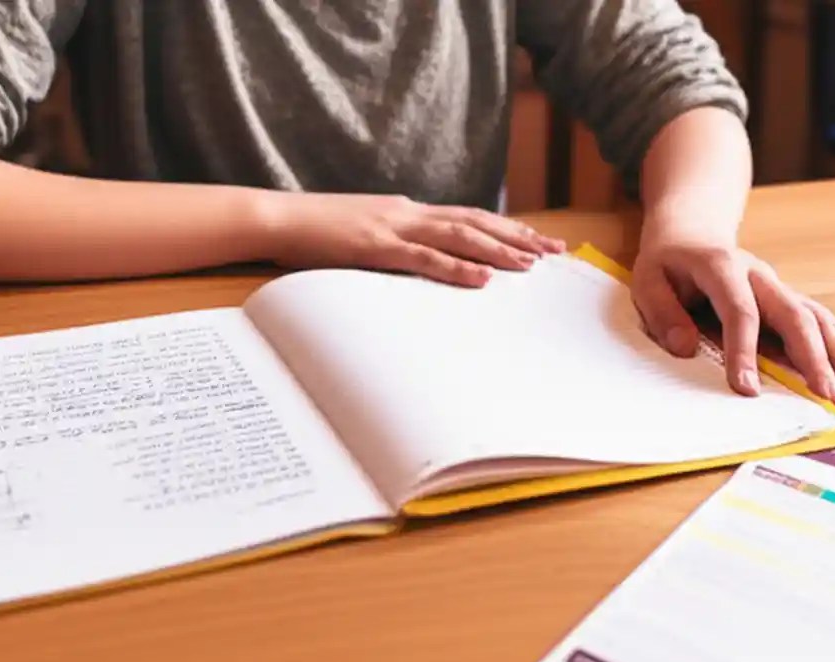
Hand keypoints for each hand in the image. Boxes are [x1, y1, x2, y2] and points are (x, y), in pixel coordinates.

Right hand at [265, 193, 564, 286]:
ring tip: (530, 263)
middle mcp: (408, 213)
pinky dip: (456, 267)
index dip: (505, 228)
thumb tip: (418, 259)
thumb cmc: (315, 232)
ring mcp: (393, 228)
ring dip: (497, 249)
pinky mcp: (375, 247)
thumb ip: (394, 244)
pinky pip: (423, 258)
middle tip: (555, 251)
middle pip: (475, 221)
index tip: (537, 241)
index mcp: (406, 211)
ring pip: (458, 235)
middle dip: (518, 236)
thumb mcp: (363, 235)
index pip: (467, 217)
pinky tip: (482, 277)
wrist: (278, 219)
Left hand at [631, 223, 834, 404]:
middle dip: (813, 358)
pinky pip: (818, 320)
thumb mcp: (647, 280)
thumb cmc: (668, 261)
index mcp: (722, 268)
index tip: (748, 390)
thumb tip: (685, 348)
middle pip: (793, 315)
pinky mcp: (785, 299)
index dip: (744, 352)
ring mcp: (777, 287)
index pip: (740, 312)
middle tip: (826, 397)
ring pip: (815, 317)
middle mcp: (758, 276)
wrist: (693, 230)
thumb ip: (663, 313)